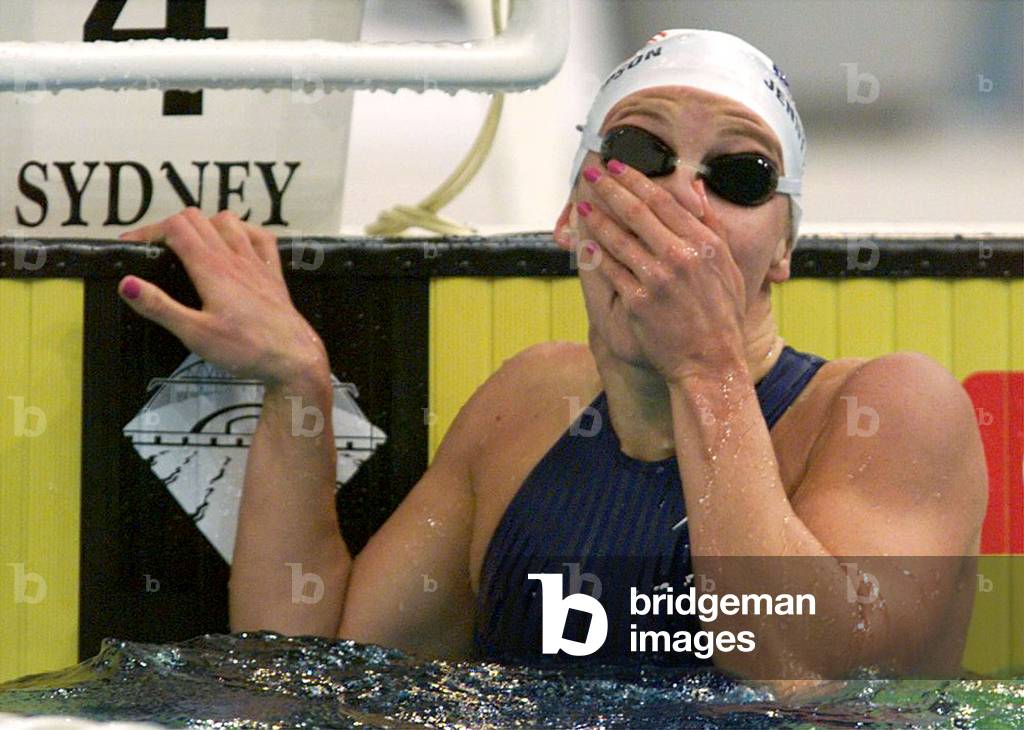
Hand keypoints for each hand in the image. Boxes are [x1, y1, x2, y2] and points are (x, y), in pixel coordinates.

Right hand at [117, 208, 327, 386]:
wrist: (293, 359)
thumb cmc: (245, 349)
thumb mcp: (194, 333)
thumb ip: (160, 307)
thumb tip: (126, 283)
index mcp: (211, 268)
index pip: (175, 227)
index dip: (149, 230)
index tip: (132, 245)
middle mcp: (234, 257)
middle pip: (197, 219)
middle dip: (170, 226)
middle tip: (155, 249)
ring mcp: (257, 262)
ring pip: (228, 222)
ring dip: (205, 224)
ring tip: (190, 244)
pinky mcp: (273, 274)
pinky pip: (260, 237)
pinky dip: (243, 231)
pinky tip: (236, 242)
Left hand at [574, 162, 746, 382]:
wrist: (711, 362)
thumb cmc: (721, 316)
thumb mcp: (727, 266)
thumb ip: (710, 223)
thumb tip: (694, 186)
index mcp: (704, 244)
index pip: (664, 201)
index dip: (636, 180)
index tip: (618, 166)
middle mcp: (681, 257)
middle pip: (637, 213)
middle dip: (610, 189)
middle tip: (591, 174)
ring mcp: (658, 279)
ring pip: (619, 240)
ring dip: (597, 219)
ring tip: (582, 206)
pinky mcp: (639, 302)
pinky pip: (611, 271)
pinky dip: (595, 255)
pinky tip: (585, 243)